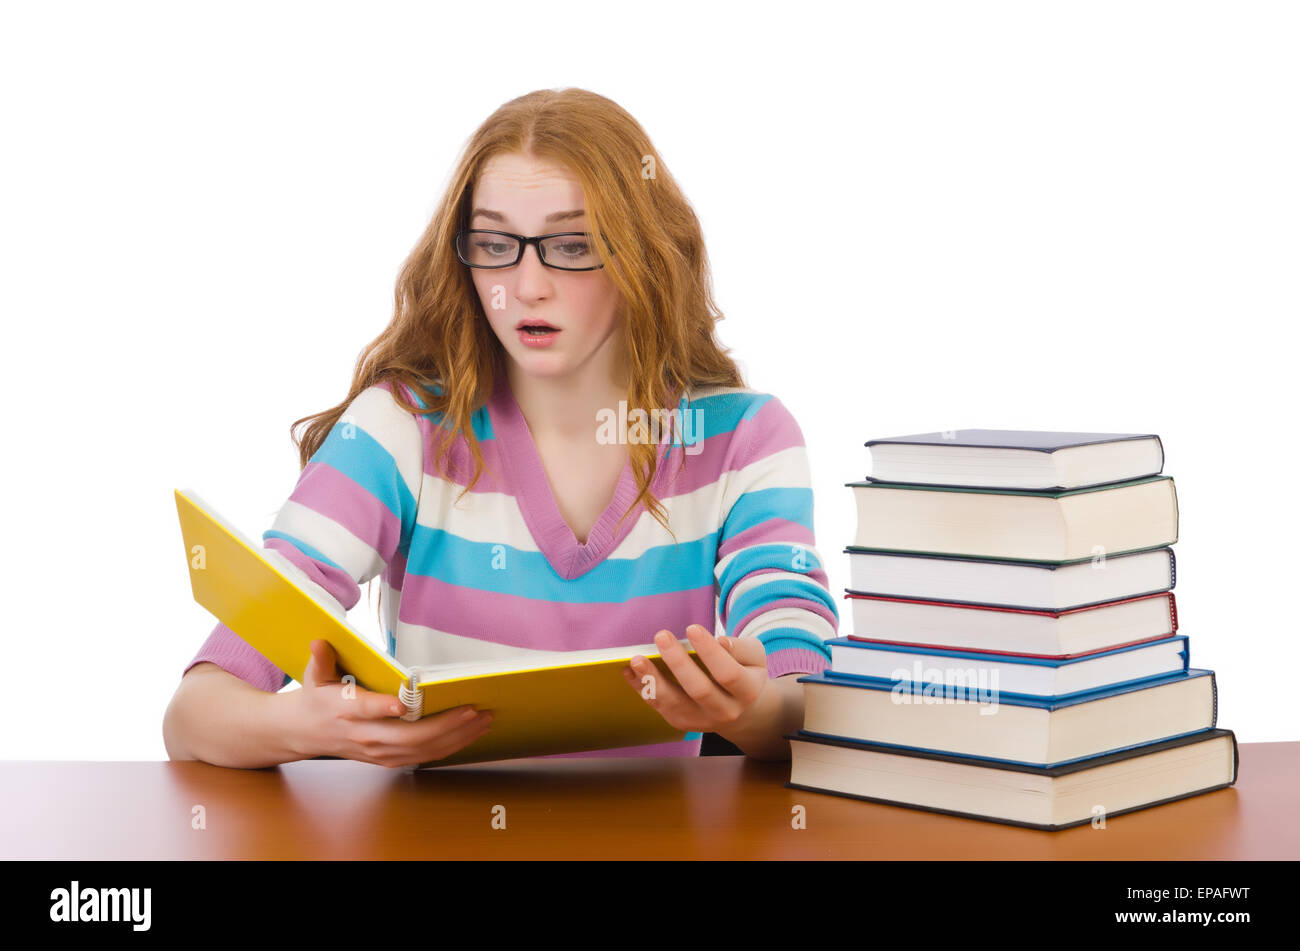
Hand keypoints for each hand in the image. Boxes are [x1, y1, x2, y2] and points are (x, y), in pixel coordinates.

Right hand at [286, 639, 494, 767]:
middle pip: (407, 737)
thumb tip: (320, 642)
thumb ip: (321, 660)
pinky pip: (424, 757)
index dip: (384, 708)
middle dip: (445, 725)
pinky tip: (470, 734)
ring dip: (456, 737)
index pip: (366, 710)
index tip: (404, 703)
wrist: (304, 734)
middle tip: (473, 709)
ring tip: (483, 721)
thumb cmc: (315, 699)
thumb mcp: (313, 676)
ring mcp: (378, 752)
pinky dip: (450, 747)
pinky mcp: (388, 760)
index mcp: (345, 710)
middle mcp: (365, 735)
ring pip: (422, 750)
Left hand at [620, 624, 768, 733]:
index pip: (728, 674)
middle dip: (678, 662)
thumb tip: (720, 642)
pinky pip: (659, 706)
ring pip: (674, 703)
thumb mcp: (753, 657)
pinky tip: (629, 671)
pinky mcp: (682, 722)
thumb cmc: (744, 671)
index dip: (709, 652)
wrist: (741, 709)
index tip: (692, 627)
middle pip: (699, 690)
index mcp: (747, 692)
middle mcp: (726, 712)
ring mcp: (702, 721)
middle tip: (661, 635)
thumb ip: (740, 648)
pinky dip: (642, 688)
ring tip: (636, 659)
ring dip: (652, 680)